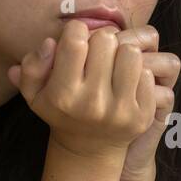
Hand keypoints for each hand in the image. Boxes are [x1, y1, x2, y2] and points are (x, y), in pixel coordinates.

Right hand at [6, 19, 156, 164]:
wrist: (88, 149)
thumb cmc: (61, 111)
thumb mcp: (34, 93)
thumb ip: (32, 66)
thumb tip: (51, 43)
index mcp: (63, 95)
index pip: (75, 41)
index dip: (76, 31)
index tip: (77, 39)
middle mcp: (92, 103)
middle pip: (106, 40)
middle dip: (101, 40)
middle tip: (97, 51)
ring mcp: (120, 111)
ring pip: (131, 53)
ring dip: (123, 52)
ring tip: (114, 62)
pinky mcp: (142, 116)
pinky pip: (148, 75)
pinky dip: (138, 72)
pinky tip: (127, 81)